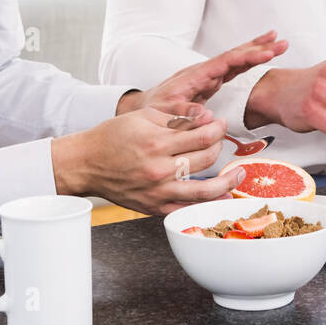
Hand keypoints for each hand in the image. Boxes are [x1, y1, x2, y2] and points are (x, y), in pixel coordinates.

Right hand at [51, 104, 247, 215]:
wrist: (86, 163)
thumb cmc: (112, 137)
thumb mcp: (143, 115)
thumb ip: (177, 115)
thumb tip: (206, 116)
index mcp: (156, 142)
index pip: (202, 135)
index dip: (218, 128)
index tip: (220, 123)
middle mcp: (159, 168)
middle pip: (206, 158)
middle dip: (220, 145)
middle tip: (221, 139)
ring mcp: (158, 191)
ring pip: (205, 189)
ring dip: (228, 181)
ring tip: (239, 173)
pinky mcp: (155, 207)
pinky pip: (187, 209)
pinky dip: (208, 205)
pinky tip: (223, 197)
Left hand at [121, 30, 289, 117]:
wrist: (144, 110)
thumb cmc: (154, 112)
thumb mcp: (166, 115)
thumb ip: (184, 114)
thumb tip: (205, 115)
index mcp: (194, 76)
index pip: (225, 63)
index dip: (246, 57)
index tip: (265, 53)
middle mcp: (203, 72)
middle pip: (234, 55)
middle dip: (258, 48)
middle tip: (281, 42)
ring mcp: (208, 75)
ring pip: (236, 59)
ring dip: (257, 51)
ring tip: (278, 42)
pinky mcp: (211, 82)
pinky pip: (233, 69)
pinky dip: (248, 62)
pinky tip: (261, 56)